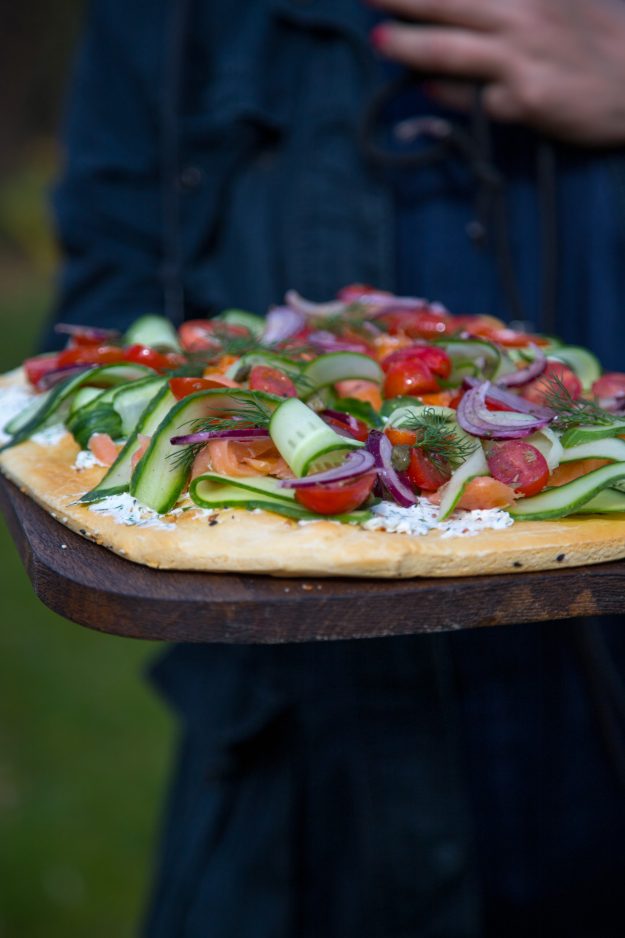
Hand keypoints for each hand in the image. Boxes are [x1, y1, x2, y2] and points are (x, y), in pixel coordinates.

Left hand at [368, 0, 624, 145]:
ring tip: (380, 39)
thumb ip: (504, 5)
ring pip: (450, 50)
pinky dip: (449, 95)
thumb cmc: (593, 37)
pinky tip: (429, 90)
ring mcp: (522, 58)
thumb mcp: (553, 2)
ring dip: (409, 45)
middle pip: (445, 1)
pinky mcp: (526, 100)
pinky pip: (474, 100)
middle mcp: (522, 15)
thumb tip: (453, 13)